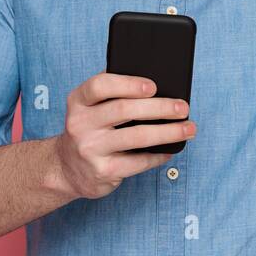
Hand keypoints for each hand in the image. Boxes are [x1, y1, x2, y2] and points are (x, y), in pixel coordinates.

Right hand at [53, 72, 195, 199]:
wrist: (67, 169)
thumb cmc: (89, 131)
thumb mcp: (89, 108)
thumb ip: (112, 94)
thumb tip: (155, 84)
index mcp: (78, 102)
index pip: (100, 86)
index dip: (128, 84)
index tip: (153, 86)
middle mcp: (80, 124)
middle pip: (124, 110)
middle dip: (159, 107)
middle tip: (182, 108)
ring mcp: (90, 149)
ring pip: (137, 137)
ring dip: (168, 132)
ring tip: (188, 128)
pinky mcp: (103, 171)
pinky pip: (138, 162)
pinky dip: (158, 156)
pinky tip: (170, 150)